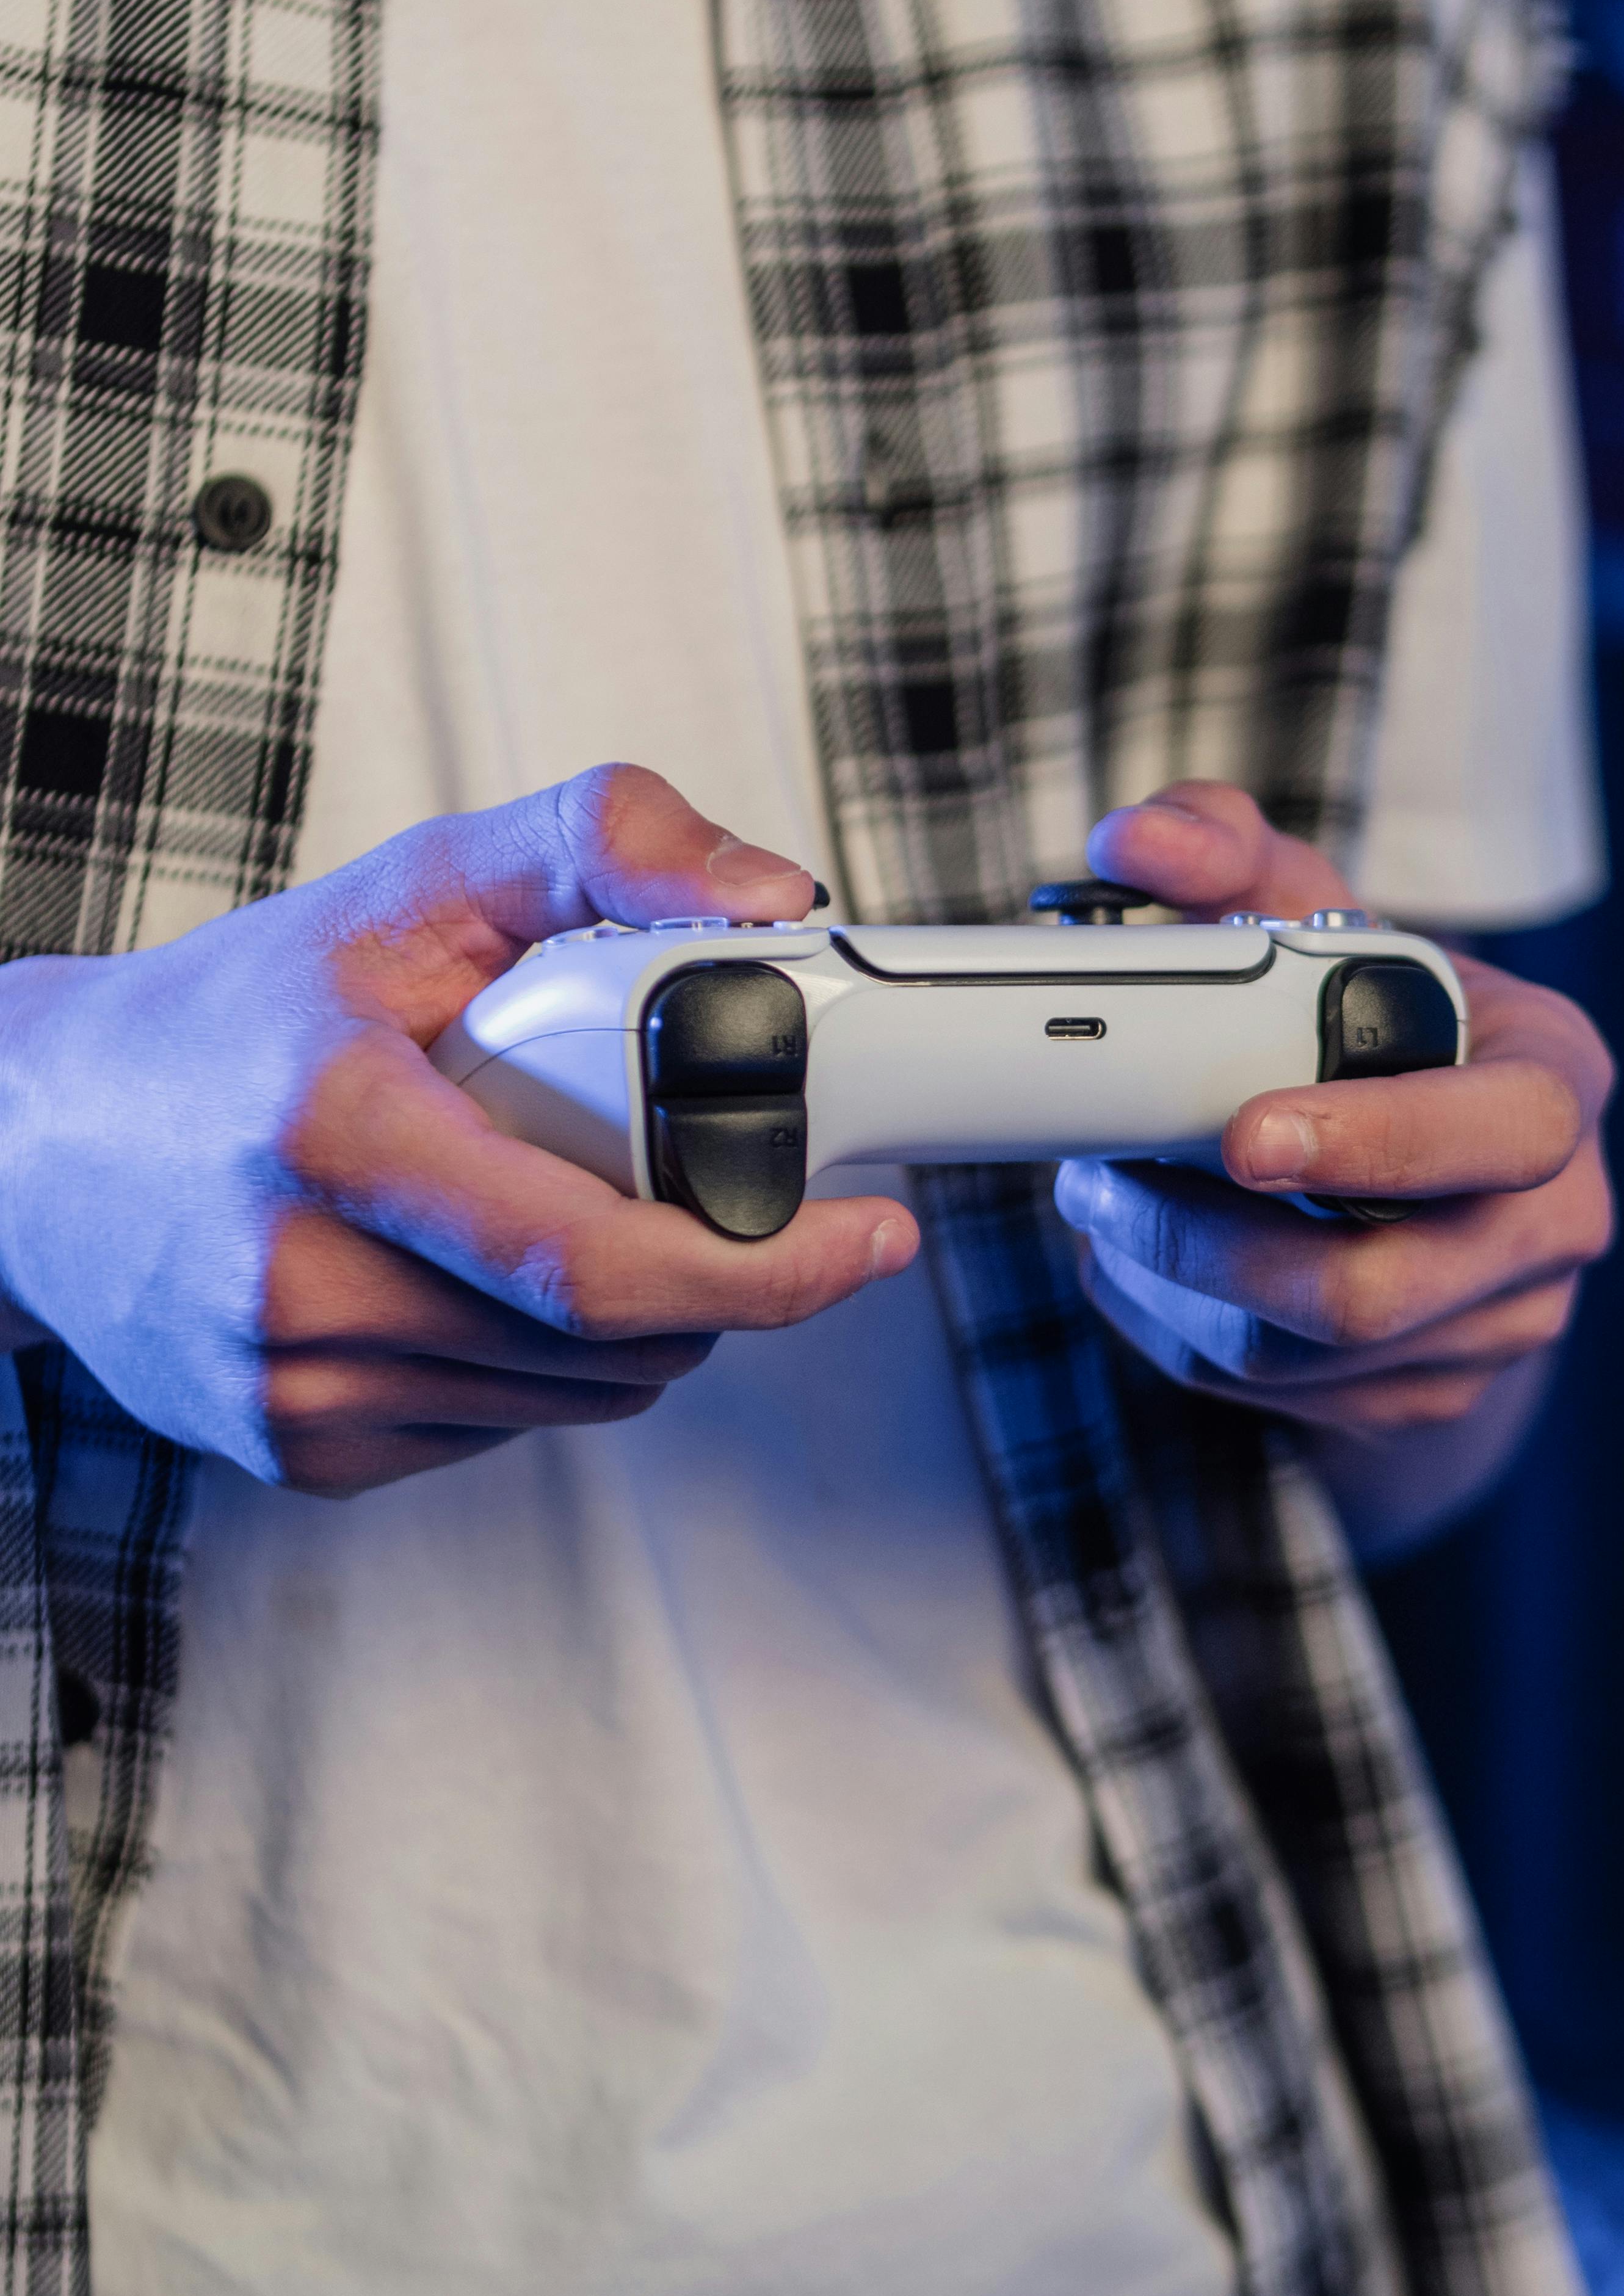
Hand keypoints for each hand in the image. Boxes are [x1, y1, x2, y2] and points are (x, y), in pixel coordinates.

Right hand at [0, 766, 916, 1495]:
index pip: (594, 1260)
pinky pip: (503, 1428)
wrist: (39, 1140)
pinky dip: (545, 1362)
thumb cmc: (242, 1012)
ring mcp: (294, 1388)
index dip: (762, 1266)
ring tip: (588, 1212)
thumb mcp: (414, 885)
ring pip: (578, 1398)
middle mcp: (301, 1283)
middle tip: (737, 1198)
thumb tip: (774, 897)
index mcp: (336, 1133)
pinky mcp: (299, 1451)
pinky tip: (491, 1275)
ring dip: (641, 1324)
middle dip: (719, 1278)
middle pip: (611, 1341)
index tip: (868, 1233)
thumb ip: (599, 844)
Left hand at [1053, 782, 1613, 1554]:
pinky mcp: (1425, 1395)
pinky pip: (1271, 1389)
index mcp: (1555, 1079)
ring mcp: (1499, 1325)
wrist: (1426, 1157)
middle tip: (1101, 1178)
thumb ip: (1225, 852)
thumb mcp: (1315, 913)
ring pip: (1298, 1352)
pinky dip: (1177, 1328)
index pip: (1505, 1129)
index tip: (1244, 1135)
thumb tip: (1136, 842)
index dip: (1378, 1142)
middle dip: (1209, 1244)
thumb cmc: (1369, 1019)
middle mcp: (1554, 1218)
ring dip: (1168, 1286)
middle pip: (1378, 1287)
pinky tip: (1142, 1261)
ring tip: (1101, 1204)